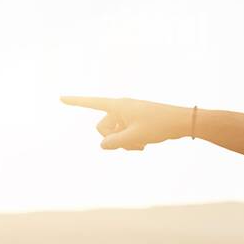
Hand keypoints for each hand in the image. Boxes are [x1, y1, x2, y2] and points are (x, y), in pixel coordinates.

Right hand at [61, 96, 188, 150]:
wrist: (183, 122)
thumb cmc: (159, 126)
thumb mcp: (133, 137)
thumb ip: (113, 142)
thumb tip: (102, 145)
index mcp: (118, 105)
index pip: (92, 102)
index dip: (76, 101)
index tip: (60, 97)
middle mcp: (121, 107)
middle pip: (102, 128)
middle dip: (113, 139)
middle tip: (131, 141)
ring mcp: (129, 115)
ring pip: (115, 134)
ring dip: (125, 142)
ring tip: (142, 143)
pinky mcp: (137, 122)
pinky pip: (125, 134)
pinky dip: (132, 141)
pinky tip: (144, 146)